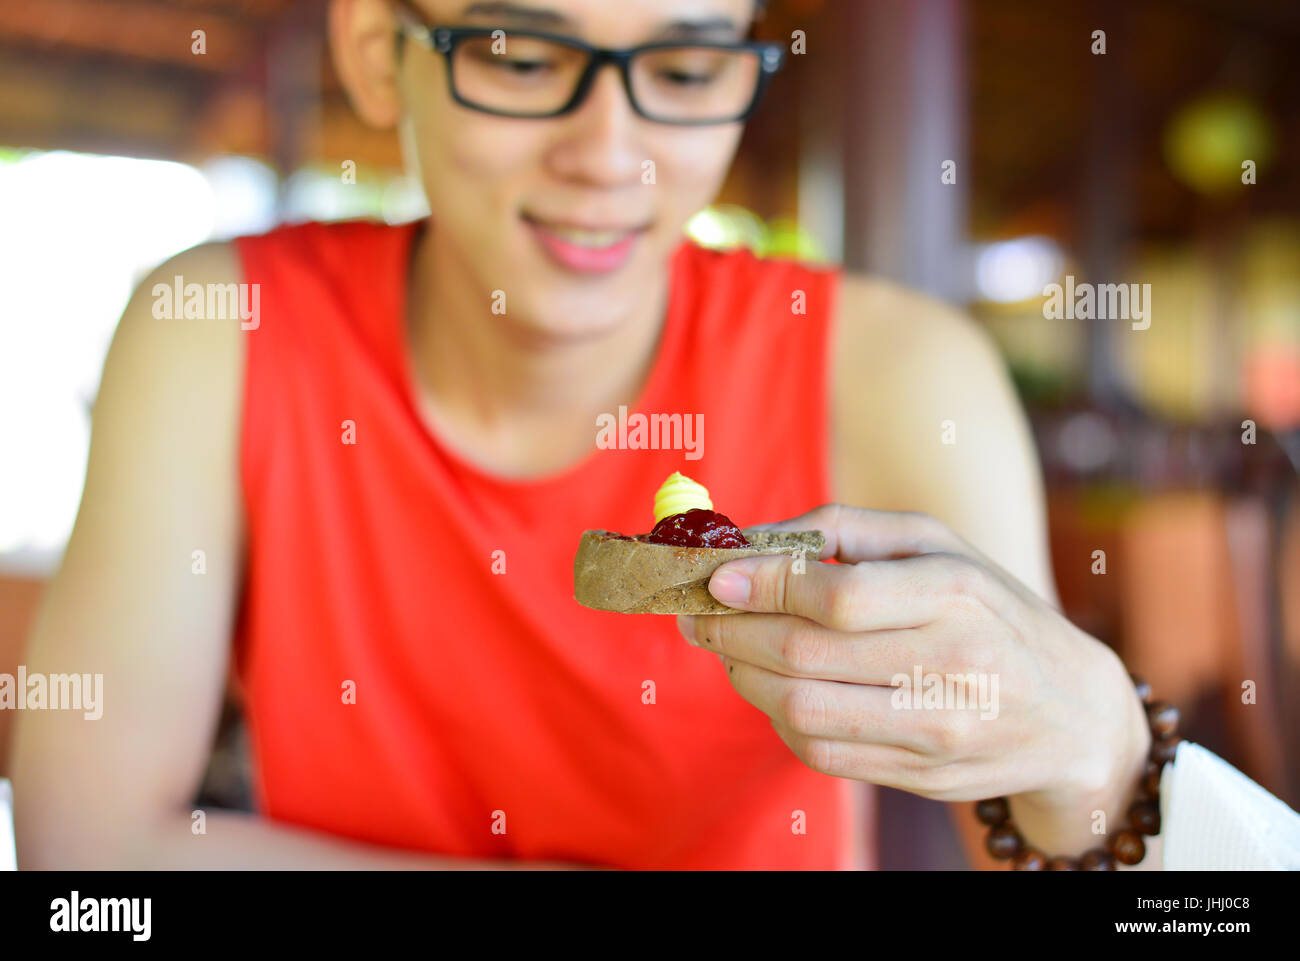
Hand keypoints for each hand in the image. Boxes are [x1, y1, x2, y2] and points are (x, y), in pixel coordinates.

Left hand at [675, 504, 1151, 859]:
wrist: (1071, 713)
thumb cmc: (987, 607)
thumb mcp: (935, 544)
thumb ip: (840, 529)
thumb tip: (745, 541)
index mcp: (956, 595)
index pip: (838, 598)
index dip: (763, 587)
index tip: (714, 578)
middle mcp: (951, 667)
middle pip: (806, 657)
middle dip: (732, 632)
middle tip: (697, 614)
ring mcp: (937, 732)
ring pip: (801, 712)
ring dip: (743, 677)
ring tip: (727, 648)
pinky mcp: (921, 777)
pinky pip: (820, 753)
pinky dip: (777, 718)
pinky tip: (771, 687)